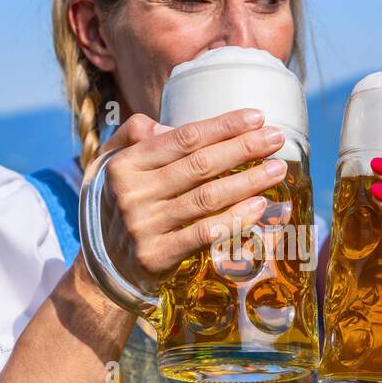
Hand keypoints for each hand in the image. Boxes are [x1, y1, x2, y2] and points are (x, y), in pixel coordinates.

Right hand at [92, 108, 291, 292]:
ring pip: (207, 198)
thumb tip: (165, 124)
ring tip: (277, 169)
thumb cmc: (120, 205)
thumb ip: (133, 135)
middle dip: (243, 148)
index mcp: (125, 165)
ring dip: (248, 181)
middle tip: (276, 138)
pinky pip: (203, 233)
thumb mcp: (112, 164)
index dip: (223, 126)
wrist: (103, 265)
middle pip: (200, 165)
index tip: (256, 117)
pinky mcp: (157, 256)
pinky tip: (259, 206)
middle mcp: (133, 194)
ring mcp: (144, 226)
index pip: (183, 138)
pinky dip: (234, 219)